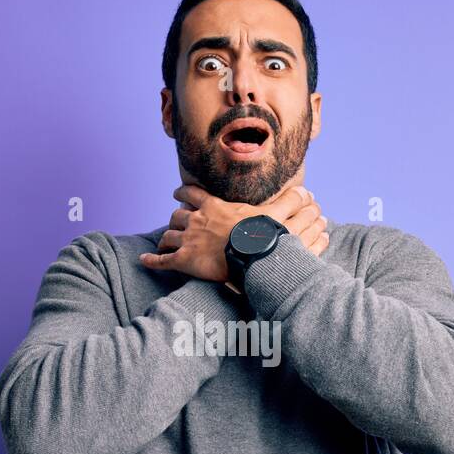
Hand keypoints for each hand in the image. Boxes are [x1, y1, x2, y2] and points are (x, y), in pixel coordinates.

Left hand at [139, 183, 329, 282]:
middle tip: (172, 219)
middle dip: (174, 217)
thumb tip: (308, 192)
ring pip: (168, 235)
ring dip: (164, 238)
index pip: (194, 194)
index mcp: (214, 208)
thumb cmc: (260, 236)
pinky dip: (152, 260)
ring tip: (161, 242)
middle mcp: (197, 220)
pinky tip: (144, 260)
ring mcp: (188, 240)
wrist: (250, 256)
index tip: (178, 193)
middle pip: (178, 215)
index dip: (184, 193)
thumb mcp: (275, 215)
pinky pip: (162, 260)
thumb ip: (289, 203)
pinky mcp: (183, 260)